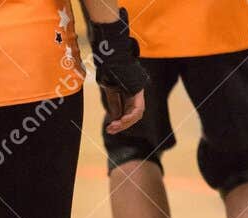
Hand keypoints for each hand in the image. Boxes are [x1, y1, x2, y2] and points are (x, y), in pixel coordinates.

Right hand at [88, 11, 148, 134]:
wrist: (111, 56)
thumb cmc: (109, 69)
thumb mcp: (110, 89)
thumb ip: (115, 103)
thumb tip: (116, 117)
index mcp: (129, 93)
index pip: (128, 111)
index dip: (121, 121)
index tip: (110, 127)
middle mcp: (135, 93)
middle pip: (133, 115)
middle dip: (122, 125)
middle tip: (110, 130)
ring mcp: (138, 91)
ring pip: (136, 114)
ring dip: (125, 123)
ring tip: (113, 127)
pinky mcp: (139, 90)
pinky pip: (137, 109)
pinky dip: (129, 116)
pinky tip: (120, 120)